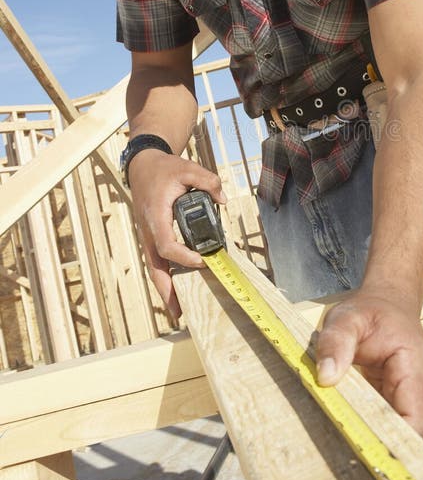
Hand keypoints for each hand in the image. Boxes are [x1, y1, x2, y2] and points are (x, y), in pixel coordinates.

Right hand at [128, 150, 225, 318]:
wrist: (143, 167)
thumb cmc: (164, 169)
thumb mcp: (187, 168)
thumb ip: (208, 181)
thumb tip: (223, 200)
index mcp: (156, 216)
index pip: (167, 244)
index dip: (183, 256)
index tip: (202, 260)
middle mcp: (149, 231)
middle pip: (155, 267)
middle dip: (166, 290)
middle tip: (178, 312)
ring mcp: (148, 237)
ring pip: (154, 268)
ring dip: (164, 289)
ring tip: (177, 311)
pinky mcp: (151, 237)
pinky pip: (157, 261)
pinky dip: (165, 277)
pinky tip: (176, 288)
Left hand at [315, 289, 422, 439]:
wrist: (388, 303)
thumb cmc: (370, 311)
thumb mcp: (346, 319)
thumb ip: (335, 343)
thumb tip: (326, 377)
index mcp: (418, 367)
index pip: (417, 421)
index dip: (394, 443)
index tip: (362, 448)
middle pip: (412, 435)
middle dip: (383, 446)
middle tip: (345, 450)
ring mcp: (422, 397)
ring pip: (405, 434)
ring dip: (379, 439)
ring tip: (346, 439)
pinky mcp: (409, 402)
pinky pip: (397, 425)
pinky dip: (377, 430)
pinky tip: (353, 428)